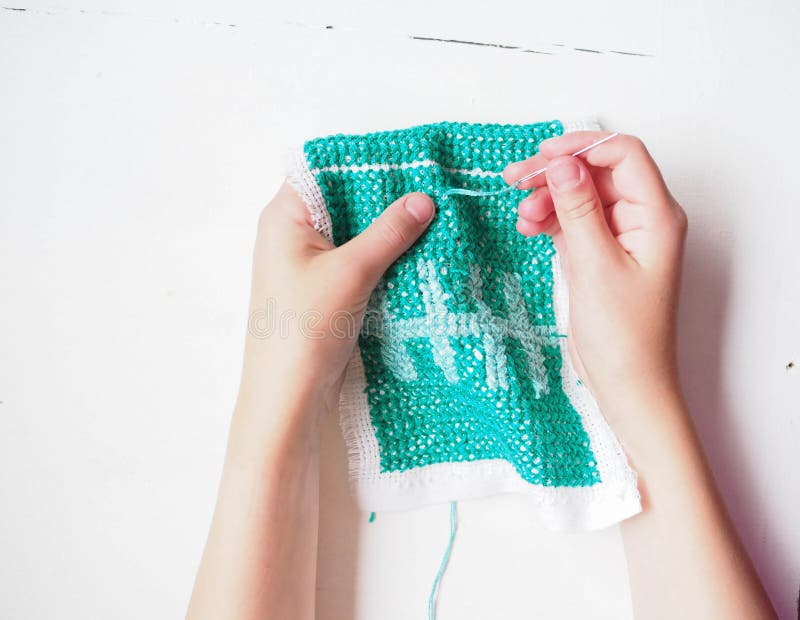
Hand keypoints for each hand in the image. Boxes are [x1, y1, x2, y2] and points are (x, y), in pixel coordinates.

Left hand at [239, 182, 434, 423]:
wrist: (289, 395)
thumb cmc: (306, 327)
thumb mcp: (351, 271)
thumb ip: (389, 232)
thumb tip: (424, 199)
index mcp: (285, 216)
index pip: (323, 169)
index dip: (363, 161)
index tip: (407, 159)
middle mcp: (292, 233)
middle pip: (342, 200)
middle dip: (384, 197)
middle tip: (430, 188)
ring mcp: (308, 263)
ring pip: (353, 232)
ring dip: (387, 230)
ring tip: (433, 217)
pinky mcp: (324, 289)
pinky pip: (356, 260)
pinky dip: (383, 256)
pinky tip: (417, 253)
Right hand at [503, 132, 687, 417]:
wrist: (626, 383)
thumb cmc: (624, 336)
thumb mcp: (595, 265)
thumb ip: (578, 209)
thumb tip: (562, 164)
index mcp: (657, 216)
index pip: (623, 155)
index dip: (582, 147)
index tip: (542, 157)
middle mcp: (644, 220)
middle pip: (598, 172)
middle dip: (556, 172)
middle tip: (517, 180)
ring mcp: (621, 236)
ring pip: (581, 195)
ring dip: (549, 198)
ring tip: (523, 217)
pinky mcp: (601, 253)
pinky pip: (574, 220)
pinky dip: (550, 219)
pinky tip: (530, 227)